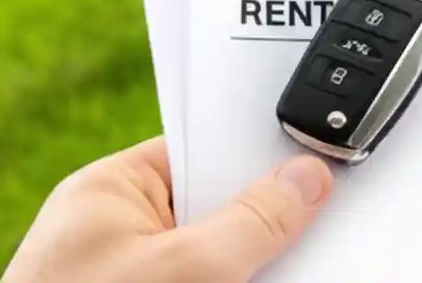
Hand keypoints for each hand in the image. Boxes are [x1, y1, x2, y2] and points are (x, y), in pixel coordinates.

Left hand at [4, 137, 333, 282]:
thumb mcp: (192, 269)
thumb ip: (255, 221)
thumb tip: (306, 180)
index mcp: (107, 192)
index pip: (198, 151)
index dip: (254, 154)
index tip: (311, 159)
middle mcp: (110, 232)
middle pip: (211, 209)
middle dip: (260, 219)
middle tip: (314, 223)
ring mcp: (121, 277)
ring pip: (210, 259)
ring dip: (250, 264)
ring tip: (293, 265)